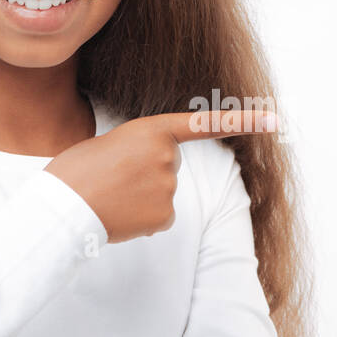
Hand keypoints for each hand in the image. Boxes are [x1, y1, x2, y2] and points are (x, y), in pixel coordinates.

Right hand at [44, 109, 276, 243]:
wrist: (61, 207)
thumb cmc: (74, 172)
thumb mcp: (108, 144)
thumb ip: (138, 151)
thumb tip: (150, 177)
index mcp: (150, 130)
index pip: (203, 124)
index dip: (241, 120)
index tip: (274, 118)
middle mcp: (167, 157)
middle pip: (168, 166)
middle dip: (146, 173)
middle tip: (112, 177)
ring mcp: (169, 188)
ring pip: (162, 193)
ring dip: (141, 197)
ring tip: (111, 196)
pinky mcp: (166, 216)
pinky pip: (160, 217)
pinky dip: (143, 219)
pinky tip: (121, 215)